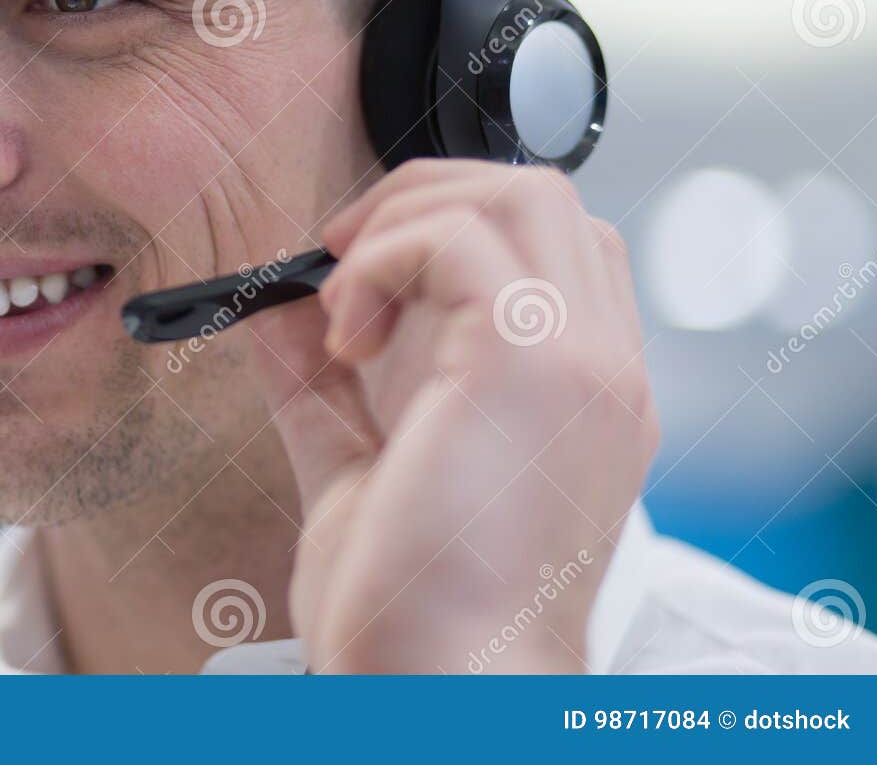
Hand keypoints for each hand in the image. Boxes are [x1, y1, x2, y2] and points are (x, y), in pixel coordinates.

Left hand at [264, 160, 658, 673]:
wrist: (436, 685)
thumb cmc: (409, 608)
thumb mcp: (360, 471)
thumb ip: (327, 386)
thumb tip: (275, 313)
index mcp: (579, 398)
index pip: (552, 252)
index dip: (451, 233)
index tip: (364, 278)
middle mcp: (602, 370)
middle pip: (542, 197)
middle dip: (423, 199)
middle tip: (344, 261)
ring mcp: (582, 359)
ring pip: (521, 191)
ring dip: (406, 217)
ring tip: (346, 294)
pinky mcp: (533, 358)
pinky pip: (456, 238)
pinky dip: (379, 260)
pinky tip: (344, 337)